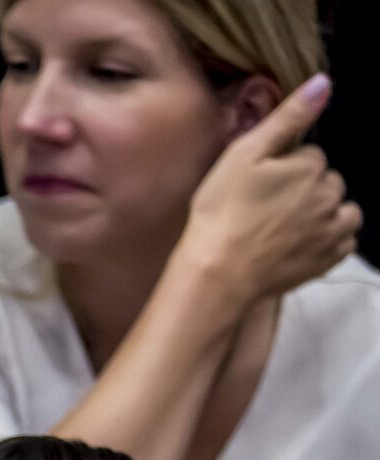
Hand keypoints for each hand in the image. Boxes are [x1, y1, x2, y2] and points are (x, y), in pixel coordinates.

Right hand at [181, 74, 359, 307]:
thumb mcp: (244, 155)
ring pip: (340, 208)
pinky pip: (344, 239)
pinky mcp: (330, 257)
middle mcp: (330, 194)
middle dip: (305, 189)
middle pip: (326, 181)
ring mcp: (333, 228)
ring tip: (286, 226)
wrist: (218, 275)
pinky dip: (329, 238)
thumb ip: (288, 117)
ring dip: (322, 212)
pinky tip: (300, 243)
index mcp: (310, 166)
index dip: (284, 167)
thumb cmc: (222, 213)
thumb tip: (323, 83)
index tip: (259, 185)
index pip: (309, 155)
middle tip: (266, 208)